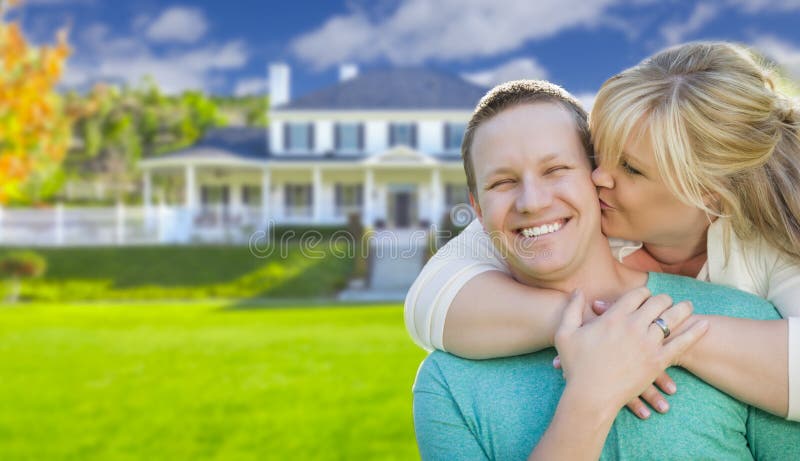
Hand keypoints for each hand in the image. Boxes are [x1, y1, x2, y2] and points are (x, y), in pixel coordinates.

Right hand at [554, 288, 708, 413]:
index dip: (642, 292)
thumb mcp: (565, 333)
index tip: (645, 295)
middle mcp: (633, 326)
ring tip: (689, 306)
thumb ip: (571, 309)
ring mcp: (647, 344)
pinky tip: (705, 324)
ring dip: (682, 309)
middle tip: (668, 300)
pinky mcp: (658, 362)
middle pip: (656, 303)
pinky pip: (682, 343)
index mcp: (613, 317)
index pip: (636, 295)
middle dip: (663, 299)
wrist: (590, 396)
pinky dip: (695, 332)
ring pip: (671, 319)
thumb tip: (577, 290)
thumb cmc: (576, 366)